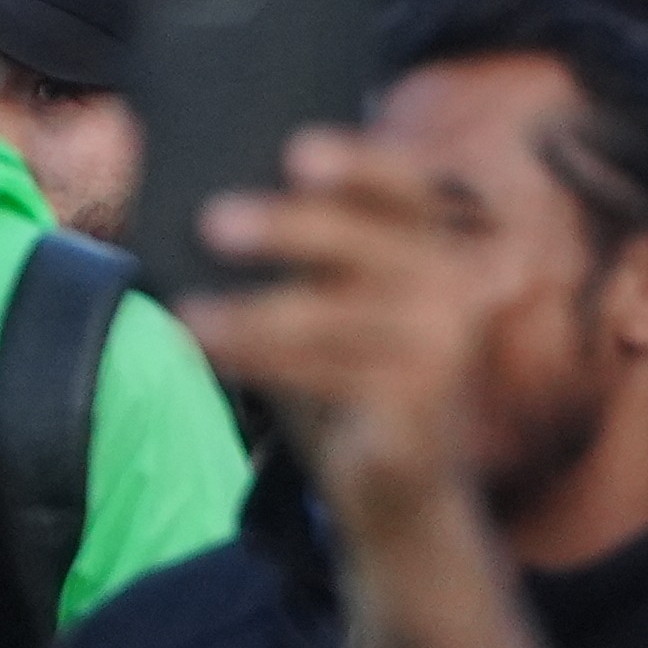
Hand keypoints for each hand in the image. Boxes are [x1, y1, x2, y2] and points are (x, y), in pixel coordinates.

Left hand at [181, 125, 506, 527]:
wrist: (407, 495)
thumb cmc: (361, 382)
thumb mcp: (341, 304)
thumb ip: (313, 254)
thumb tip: (221, 202)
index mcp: (445, 250)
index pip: (408, 190)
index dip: (358, 165)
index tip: (297, 152)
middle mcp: (459, 294)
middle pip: (372, 246)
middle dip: (291, 231)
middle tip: (215, 222)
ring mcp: (444, 354)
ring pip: (337, 318)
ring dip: (253, 315)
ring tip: (189, 313)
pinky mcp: (418, 410)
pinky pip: (325, 376)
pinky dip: (258, 362)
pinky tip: (208, 351)